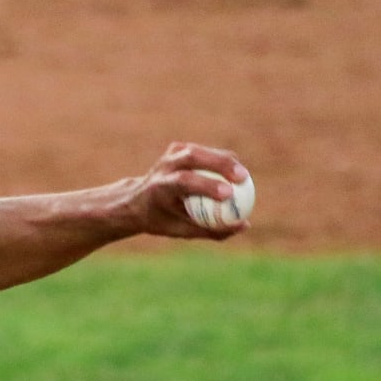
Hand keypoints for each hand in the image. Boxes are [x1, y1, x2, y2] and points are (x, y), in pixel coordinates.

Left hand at [125, 142, 250, 239]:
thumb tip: (244, 225)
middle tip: (243, 178)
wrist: (135, 200)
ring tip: (243, 176)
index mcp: (159, 187)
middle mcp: (163, 167)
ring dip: (224, 160)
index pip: (183, 181)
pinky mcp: (178, 149)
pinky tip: (234, 172)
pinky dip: (219, 159)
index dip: (207, 185)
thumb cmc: (161, 219)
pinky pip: (203, 151)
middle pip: (193, 156)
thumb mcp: (181, 231)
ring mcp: (169, 155)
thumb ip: (212, 230)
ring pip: (200, 151)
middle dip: (220, 164)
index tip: (229, 194)